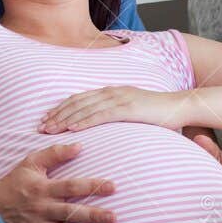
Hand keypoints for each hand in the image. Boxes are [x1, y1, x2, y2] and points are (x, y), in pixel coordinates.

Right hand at [0, 143, 116, 222]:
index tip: (113, 187)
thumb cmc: (13, 182)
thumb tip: (79, 146)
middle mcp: (41, 208)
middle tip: (113, 218)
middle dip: (93, 215)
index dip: (92, 186)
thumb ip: (54, 154)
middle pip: (70, 212)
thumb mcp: (30, 163)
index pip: (71, 186)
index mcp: (42, 189)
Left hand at [39, 86, 191, 133]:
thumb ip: (117, 116)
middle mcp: (112, 92)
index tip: (47, 120)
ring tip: (50, 130)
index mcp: (111, 92)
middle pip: (77, 102)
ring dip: (65, 119)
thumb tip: (104, 128)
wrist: (181, 107)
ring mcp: (120, 99)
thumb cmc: (159, 114)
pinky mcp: (128, 108)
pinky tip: (72, 129)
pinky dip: (85, 121)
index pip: (80, 99)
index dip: (61, 109)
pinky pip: (101, 115)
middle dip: (57, 115)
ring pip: (85, 108)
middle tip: (41, 127)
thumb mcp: (133, 112)